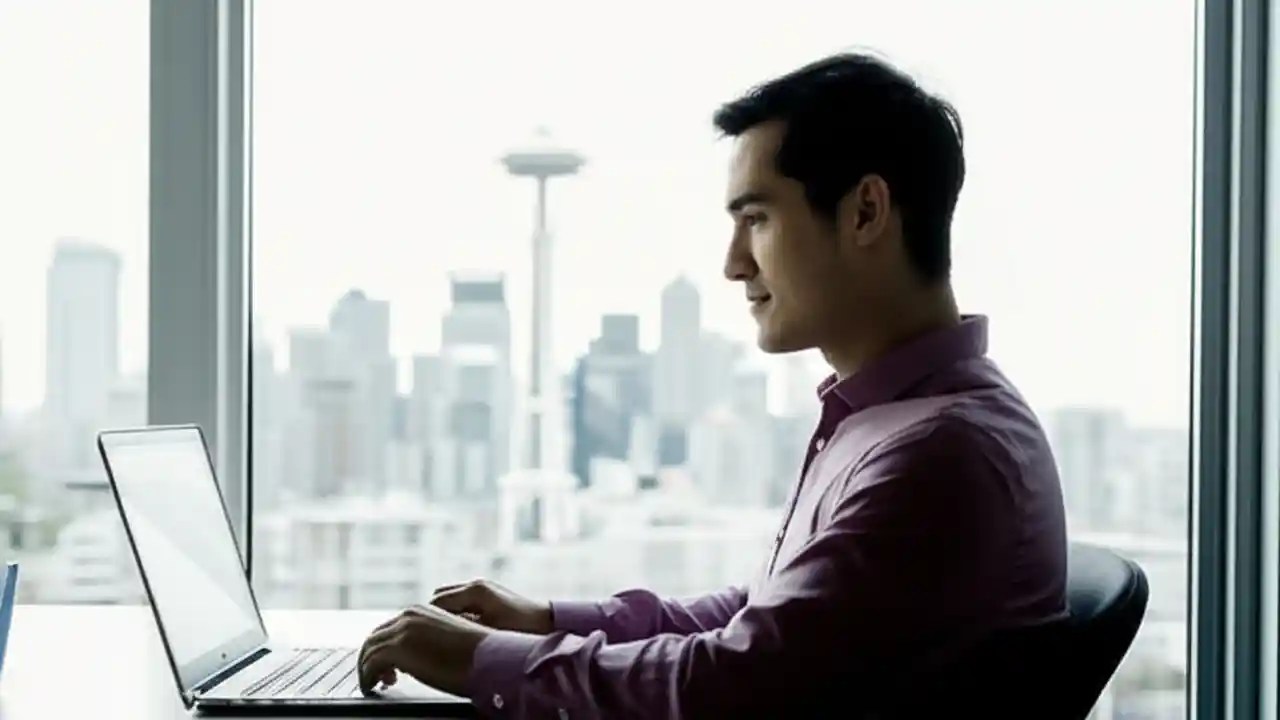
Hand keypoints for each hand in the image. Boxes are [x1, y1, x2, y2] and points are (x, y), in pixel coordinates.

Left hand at [357, 604, 488, 697]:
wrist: (489, 657)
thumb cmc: (476, 654)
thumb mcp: (448, 641)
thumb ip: (428, 641)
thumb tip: (416, 658)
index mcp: (422, 611)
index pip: (391, 627)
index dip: (386, 648)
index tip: (389, 666)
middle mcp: (409, 616)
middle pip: (375, 636)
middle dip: (372, 657)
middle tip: (379, 676)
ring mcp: (402, 630)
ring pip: (369, 649)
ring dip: (368, 668)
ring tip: (374, 683)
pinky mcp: (398, 648)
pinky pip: (370, 664)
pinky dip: (367, 677)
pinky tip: (373, 686)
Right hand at [430, 579, 552, 634]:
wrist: (548, 624)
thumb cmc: (520, 631)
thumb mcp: (488, 634)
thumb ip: (461, 629)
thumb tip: (437, 633)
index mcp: (475, 591)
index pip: (436, 604)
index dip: (426, 622)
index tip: (419, 638)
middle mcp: (476, 585)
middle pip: (439, 598)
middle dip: (431, 617)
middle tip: (427, 639)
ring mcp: (482, 588)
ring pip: (448, 599)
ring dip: (443, 615)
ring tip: (441, 637)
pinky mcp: (488, 594)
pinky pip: (461, 601)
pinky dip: (455, 613)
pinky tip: (458, 631)